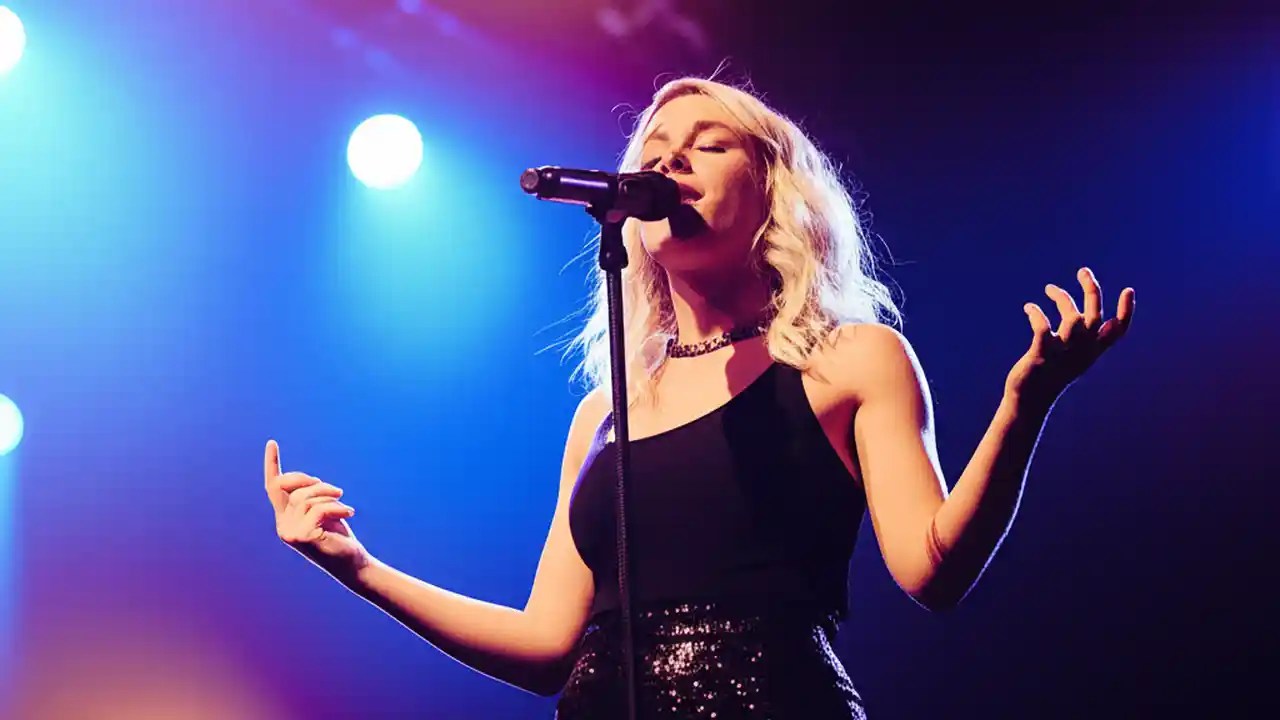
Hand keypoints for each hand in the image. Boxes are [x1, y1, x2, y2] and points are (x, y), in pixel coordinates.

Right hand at [264, 439, 369, 578]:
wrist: (352, 565)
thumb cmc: (339, 537)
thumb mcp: (324, 513)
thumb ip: (312, 499)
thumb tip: (311, 483)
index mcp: (286, 518)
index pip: (274, 488)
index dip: (272, 465)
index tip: (271, 443)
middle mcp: (283, 525)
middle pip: (289, 488)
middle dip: (310, 481)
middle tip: (336, 490)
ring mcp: (289, 532)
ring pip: (306, 498)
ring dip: (330, 495)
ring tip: (345, 504)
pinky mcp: (302, 537)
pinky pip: (318, 509)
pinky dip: (337, 507)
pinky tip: (350, 513)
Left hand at [1005, 267, 1134, 410]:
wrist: (1030, 401)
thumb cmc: (1051, 376)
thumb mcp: (1072, 357)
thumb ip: (1081, 339)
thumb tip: (1085, 318)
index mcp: (1092, 352)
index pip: (1117, 331)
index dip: (1126, 312)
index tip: (1128, 290)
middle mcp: (1082, 352)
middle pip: (1095, 317)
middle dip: (1091, 290)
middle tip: (1083, 270)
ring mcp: (1063, 354)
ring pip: (1072, 319)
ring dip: (1061, 298)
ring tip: (1048, 288)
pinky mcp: (1042, 355)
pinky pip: (1043, 329)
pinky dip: (1036, 314)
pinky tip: (1028, 307)